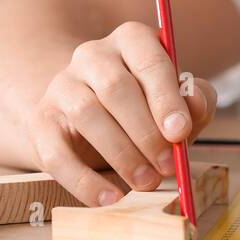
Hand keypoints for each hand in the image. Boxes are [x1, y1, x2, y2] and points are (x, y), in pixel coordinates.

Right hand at [29, 21, 217, 205]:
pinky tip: (110, 198)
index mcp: (131, 40)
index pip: (149, 60)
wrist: (89, 120)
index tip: (180, 133)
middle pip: (116, 88)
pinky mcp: (42, 121)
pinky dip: (84, 181)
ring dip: (121, 155)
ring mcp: (62, 85)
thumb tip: (195, 103)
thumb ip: (196, 100)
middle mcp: (92, 55)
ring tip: (146, 182)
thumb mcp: (178, 101)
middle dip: (146, 133)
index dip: (166, 98)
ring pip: (86, 114)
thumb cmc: (146, 107)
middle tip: (168, 166)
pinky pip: (57, 153)